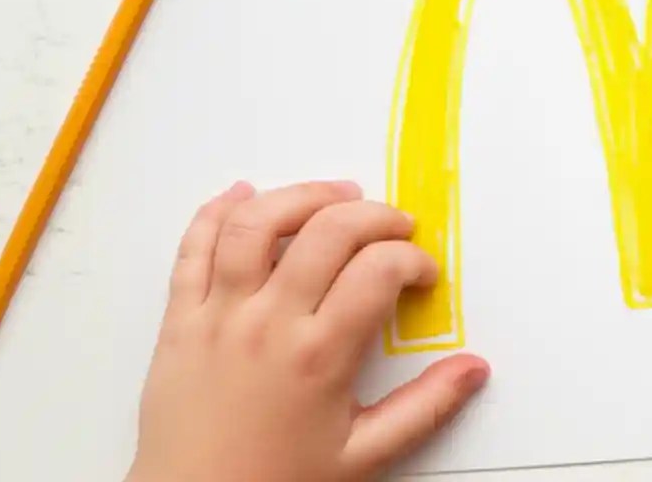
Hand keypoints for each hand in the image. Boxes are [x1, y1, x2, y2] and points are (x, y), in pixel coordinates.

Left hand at [127, 181, 488, 481]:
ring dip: (300, 195)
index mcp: (318, 356)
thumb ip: (424, 408)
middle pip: (327, 230)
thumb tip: (471, 370)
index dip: (411, 259)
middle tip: (392, 225)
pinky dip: (215, 212)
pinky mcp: (180, 319)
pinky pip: (192, 248)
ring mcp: (219, 316)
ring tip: (332, 196)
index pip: (377, 270)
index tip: (419, 273)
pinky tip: (241, 197)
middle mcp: (268, 324)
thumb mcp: (363, 456)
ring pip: (256, 223)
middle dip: (374, 215)